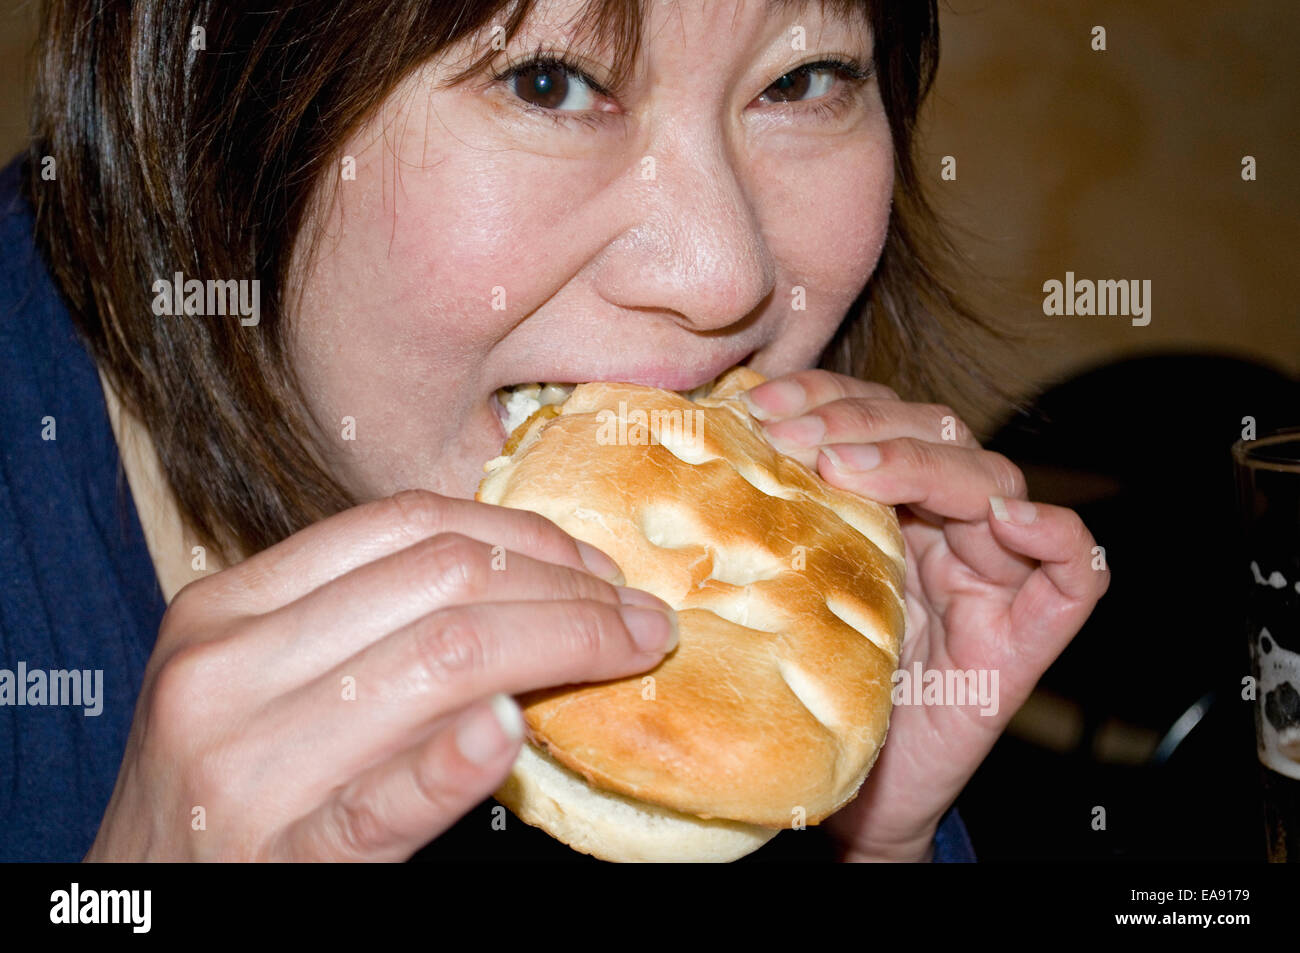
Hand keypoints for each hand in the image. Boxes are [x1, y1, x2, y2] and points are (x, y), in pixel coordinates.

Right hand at [85, 490, 676, 860]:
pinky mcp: (279, 858)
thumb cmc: (219, 791)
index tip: (592, 562)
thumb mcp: (257, 682)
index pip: (403, 526)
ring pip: (441, 659)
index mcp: (226, 608)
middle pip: (440, 582)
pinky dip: (456, 760)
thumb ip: (359, 627)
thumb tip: (522, 582)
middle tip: (638, 612)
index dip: (521, 532)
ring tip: (630, 653)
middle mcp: (225, 669)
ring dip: (564, 645)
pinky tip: (512, 733)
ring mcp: (244, 766)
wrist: (133, 911)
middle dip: (567, 586)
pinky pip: (384, 799)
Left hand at [742, 370, 1108, 861]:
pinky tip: (1006, 520)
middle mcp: (945, 525)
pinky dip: (1054, 536)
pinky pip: (1075, 571)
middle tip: (797, 440)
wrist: (855, 788)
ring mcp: (991, 574)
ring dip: (923, 462)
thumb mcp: (782, 580)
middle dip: (859, 422)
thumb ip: (774, 516)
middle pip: (934, 433)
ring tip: (850, 469)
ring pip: (993, 480)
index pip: (876, 415)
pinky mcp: (1028, 634)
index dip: (824, 396)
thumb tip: (711, 439)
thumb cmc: (817, 681)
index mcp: (889, 502)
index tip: (759, 406)